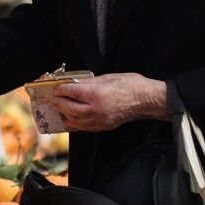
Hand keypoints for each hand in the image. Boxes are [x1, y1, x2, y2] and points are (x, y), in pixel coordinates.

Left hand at [53, 73, 167, 131]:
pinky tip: (71, 118)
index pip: (71, 92)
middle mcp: (96, 109)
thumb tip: (74, 84)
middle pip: (69, 108)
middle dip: (60, 102)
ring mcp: (100, 120)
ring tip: (61, 107)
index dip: (62, 89)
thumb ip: (89, 82)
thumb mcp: (108, 78)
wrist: (148, 100)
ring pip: (75, 120)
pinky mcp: (104, 126)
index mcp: (96, 95)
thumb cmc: (131, 85)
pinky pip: (85, 127)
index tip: (58, 87)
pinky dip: (76, 122)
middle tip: (56, 97)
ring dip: (65, 113)